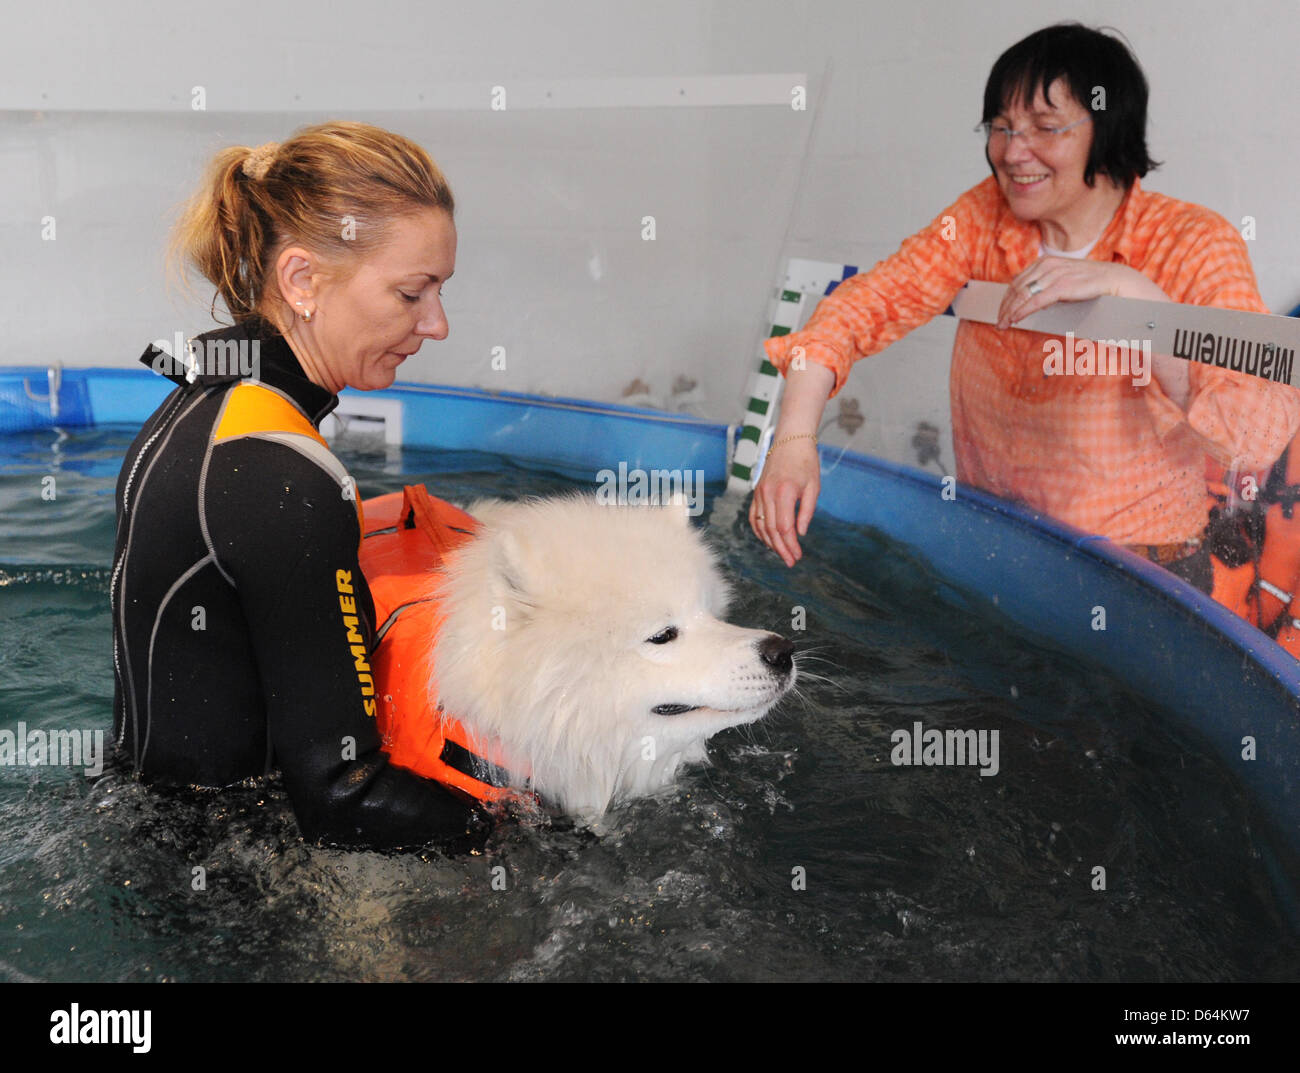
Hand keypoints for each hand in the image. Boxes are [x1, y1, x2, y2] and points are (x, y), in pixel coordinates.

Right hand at [750, 438, 819, 566]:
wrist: (790, 440)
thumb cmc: (806, 462)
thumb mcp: (813, 487)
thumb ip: (806, 511)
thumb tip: (799, 533)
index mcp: (784, 492)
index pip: (784, 527)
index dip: (790, 545)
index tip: (797, 556)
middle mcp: (768, 494)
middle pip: (771, 530)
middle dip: (781, 549)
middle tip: (790, 561)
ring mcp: (759, 493)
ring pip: (761, 525)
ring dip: (770, 542)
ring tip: (781, 553)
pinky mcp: (756, 491)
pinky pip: (754, 516)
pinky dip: (759, 531)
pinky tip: (768, 540)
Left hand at [997, 257, 1167, 328]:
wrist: (1115, 281)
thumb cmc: (1089, 284)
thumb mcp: (1062, 282)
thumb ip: (1045, 287)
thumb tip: (1028, 302)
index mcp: (1045, 262)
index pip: (1017, 282)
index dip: (1006, 299)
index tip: (1000, 313)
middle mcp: (1047, 265)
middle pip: (1016, 288)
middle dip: (1004, 307)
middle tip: (998, 322)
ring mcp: (1055, 274)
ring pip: (1023, 294)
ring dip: (1010, 312)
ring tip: (1003, 325)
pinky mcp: (1062, 285)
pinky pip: (1036, 300)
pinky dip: (1022, 311)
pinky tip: (1015, 320)